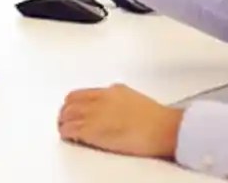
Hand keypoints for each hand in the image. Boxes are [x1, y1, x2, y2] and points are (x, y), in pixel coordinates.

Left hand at [57, 84, 183, 158]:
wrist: (163, 129)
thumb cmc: (157, 119)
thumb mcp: (135, 99)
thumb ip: (119, 99)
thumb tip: (114, 103)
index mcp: (111, 91)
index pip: (80, 94)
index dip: (72, 103)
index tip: (70, 109)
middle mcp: (100, 100)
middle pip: (70, 103)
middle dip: (65, 111)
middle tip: (63, 119)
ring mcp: (96, 114)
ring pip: (67, 115)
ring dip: (63, 122)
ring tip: (64, 129)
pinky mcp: (94, 130)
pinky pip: (71, 130)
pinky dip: (66, 133)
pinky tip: (68, 137)